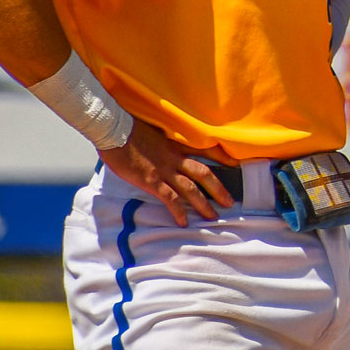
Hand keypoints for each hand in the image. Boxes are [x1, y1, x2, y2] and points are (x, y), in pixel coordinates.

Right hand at [97, 120, 232, 226]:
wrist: (113, 128)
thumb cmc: (128, 128)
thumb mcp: (153, 131)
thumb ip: (162, 142)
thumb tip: (163, 148)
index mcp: (175, 144)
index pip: (204, 150)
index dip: (222, 158)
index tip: (235, 164)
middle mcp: (174, 157)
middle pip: (204, 173)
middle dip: (218, 189)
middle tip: (230, 203)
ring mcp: (163, 169)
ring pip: (190, 189)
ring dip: (203, 204)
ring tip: (212, 217)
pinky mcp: (151, 180)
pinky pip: (169, 198)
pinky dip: (178, 211)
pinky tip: (183, 222)